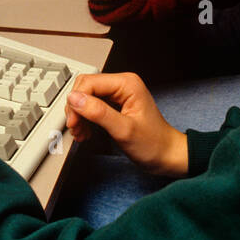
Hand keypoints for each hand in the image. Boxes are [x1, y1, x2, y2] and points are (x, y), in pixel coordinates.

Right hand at [64, 72, 187, 176]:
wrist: (166, 156)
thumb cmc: (154, 144)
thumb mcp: (124, 130)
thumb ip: (98, 112)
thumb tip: (75, 98)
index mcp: (127, 84)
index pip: (89, 83)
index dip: (77, 102)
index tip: (74, 121)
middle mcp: (122, 85)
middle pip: (85, 88)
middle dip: (77, 109)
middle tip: (76, 127)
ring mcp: (118, 94)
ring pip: (86, 97)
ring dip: (80, 115)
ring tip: (81, 133)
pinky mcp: (115, 105)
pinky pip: (92, 106)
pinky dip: (86, 119)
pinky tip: (86, 132)